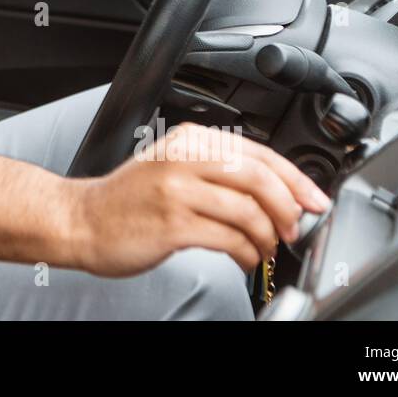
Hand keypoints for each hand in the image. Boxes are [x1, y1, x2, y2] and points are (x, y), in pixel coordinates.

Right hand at [68, 122, 330, 277]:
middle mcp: (182, 158)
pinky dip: (247, 252)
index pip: (258, 152)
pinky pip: (228, 238)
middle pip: (258, 177)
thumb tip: (277, 190)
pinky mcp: (172, 225)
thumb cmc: (129, 200)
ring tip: (266, 247)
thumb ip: (216, 169)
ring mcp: (176, 191)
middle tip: (294, 228)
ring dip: (268, 236)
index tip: (314, 201)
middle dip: (288, 208)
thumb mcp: (171, 166)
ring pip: (247, 210)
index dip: (295, 179)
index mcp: (188, 138)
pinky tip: (244, 257)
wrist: (83, 220)